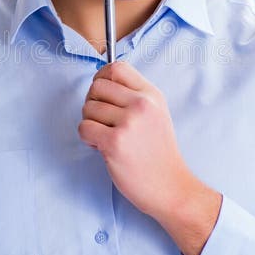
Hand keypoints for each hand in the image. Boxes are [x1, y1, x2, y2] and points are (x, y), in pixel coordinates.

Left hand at [79, 61, 220, 254]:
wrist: (170, 186)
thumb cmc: (158, 152)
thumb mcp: (156, 113)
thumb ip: (134, 96)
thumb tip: (101, 83)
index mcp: (152, 95)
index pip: (117, 67)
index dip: (101, 77)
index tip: (101, 92)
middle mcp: (141, 104)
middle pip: (97, 86)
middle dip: (92, 102)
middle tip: (101, 120)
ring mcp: (128, 123)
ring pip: (88, 108)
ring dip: (90, 123)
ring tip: (107, 137)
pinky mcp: (114, 143)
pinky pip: (84, 128)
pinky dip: (87, 139)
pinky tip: (102, 147)